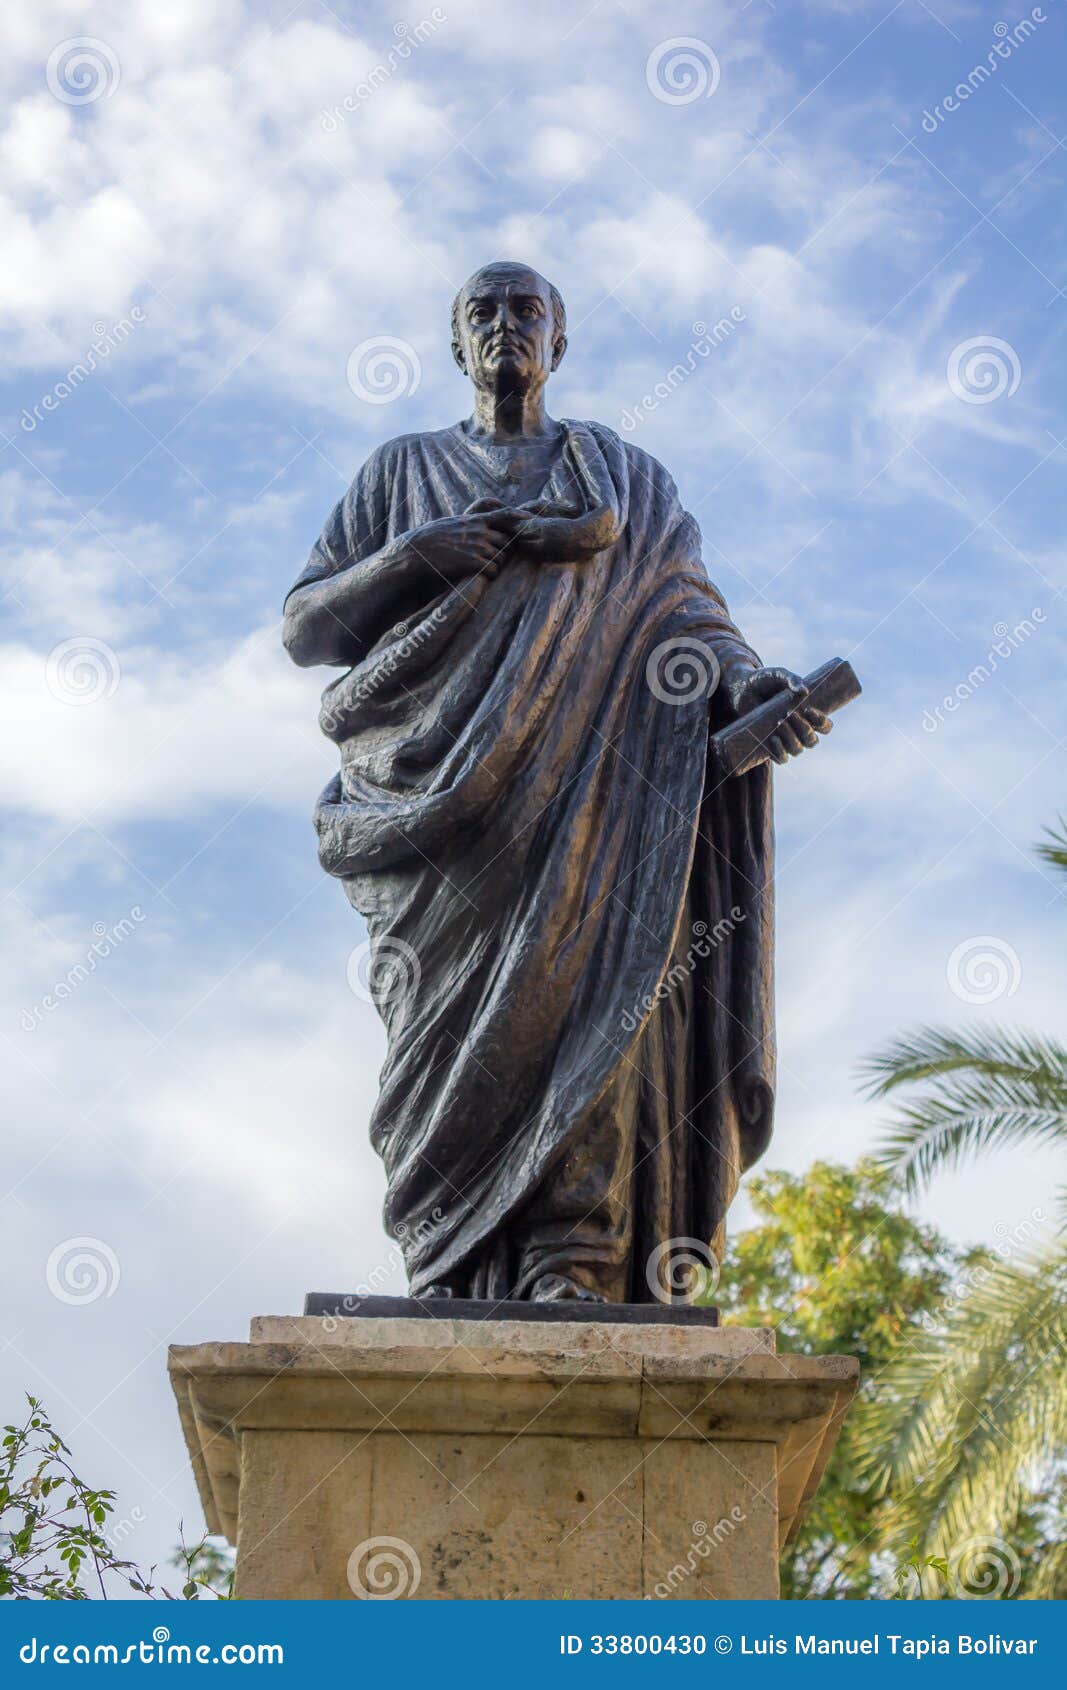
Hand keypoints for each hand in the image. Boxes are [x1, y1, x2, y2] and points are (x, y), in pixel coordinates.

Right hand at [401, 502, 519, 584]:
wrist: (417, 551)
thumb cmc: (430, 537)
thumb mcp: (451, 522)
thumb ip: (468, 523)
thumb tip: (477, 523)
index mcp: (475, 520)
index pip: (504, 514)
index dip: (519, 517)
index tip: (530, 519)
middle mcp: (480, 532)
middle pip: (506, 543)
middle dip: (503, 552)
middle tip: (492, 559)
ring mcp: (478, 547)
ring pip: (501, 559)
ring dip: (496, 565)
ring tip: (482, 568)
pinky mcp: (474, 562)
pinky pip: (493, 570)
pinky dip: (490, 575)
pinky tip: (481, 576)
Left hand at [725, 666, 831, 763]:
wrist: (741, 688)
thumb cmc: (764, 681)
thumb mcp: (778, 675)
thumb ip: (791, 679)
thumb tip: (804, 691)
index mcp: (806, 715)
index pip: (824, 726)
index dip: (822, 722)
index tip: (808, 710)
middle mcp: (798, 730)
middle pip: (812, 741)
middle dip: (804, 729)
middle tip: (789, 713)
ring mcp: (784, 740)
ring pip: (797, 750)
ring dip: (791, 739)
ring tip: (778, 722)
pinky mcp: (769, 746)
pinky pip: (781, 759)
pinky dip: (780, 752)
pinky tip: (773, 739)